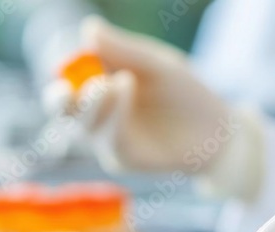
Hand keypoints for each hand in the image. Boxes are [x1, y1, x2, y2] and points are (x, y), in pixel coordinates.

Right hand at [45, 16, 233, 172]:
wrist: (216, 131)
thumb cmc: (185, 93)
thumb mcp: (156, 64)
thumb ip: (123, 50)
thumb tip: (89, 29)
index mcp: (99, 86)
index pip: (67, 78)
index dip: (63, 67)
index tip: (71, 55)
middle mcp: (96, 115)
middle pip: (61, 108)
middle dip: (58, 97)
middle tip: (65, 85)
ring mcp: (107, 138)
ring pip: (83, 124)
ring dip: (93, 102)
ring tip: (116, 81)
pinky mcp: (122, 159)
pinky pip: (109, 138)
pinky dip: (115, 115)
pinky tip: (125, 88)